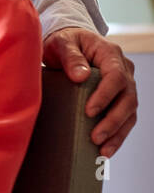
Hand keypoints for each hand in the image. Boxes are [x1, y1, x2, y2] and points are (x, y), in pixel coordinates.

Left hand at [43, 27, 137, 157]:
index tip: (89, 111)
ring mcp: (125, 85)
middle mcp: (124, 70)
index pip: (116, 77)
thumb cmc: (64, 41)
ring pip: (130, 112)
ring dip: (118, 133)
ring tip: (103, 151)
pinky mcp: (120, 97)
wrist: (68, 43)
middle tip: (95, 137)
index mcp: (111, 54)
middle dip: (113, 121)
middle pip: (128, 98)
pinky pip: (124, 118)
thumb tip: (81, 76)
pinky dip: (117, 134)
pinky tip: (106, 149)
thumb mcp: (62, 43)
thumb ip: (71, 57)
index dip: (106, 95)